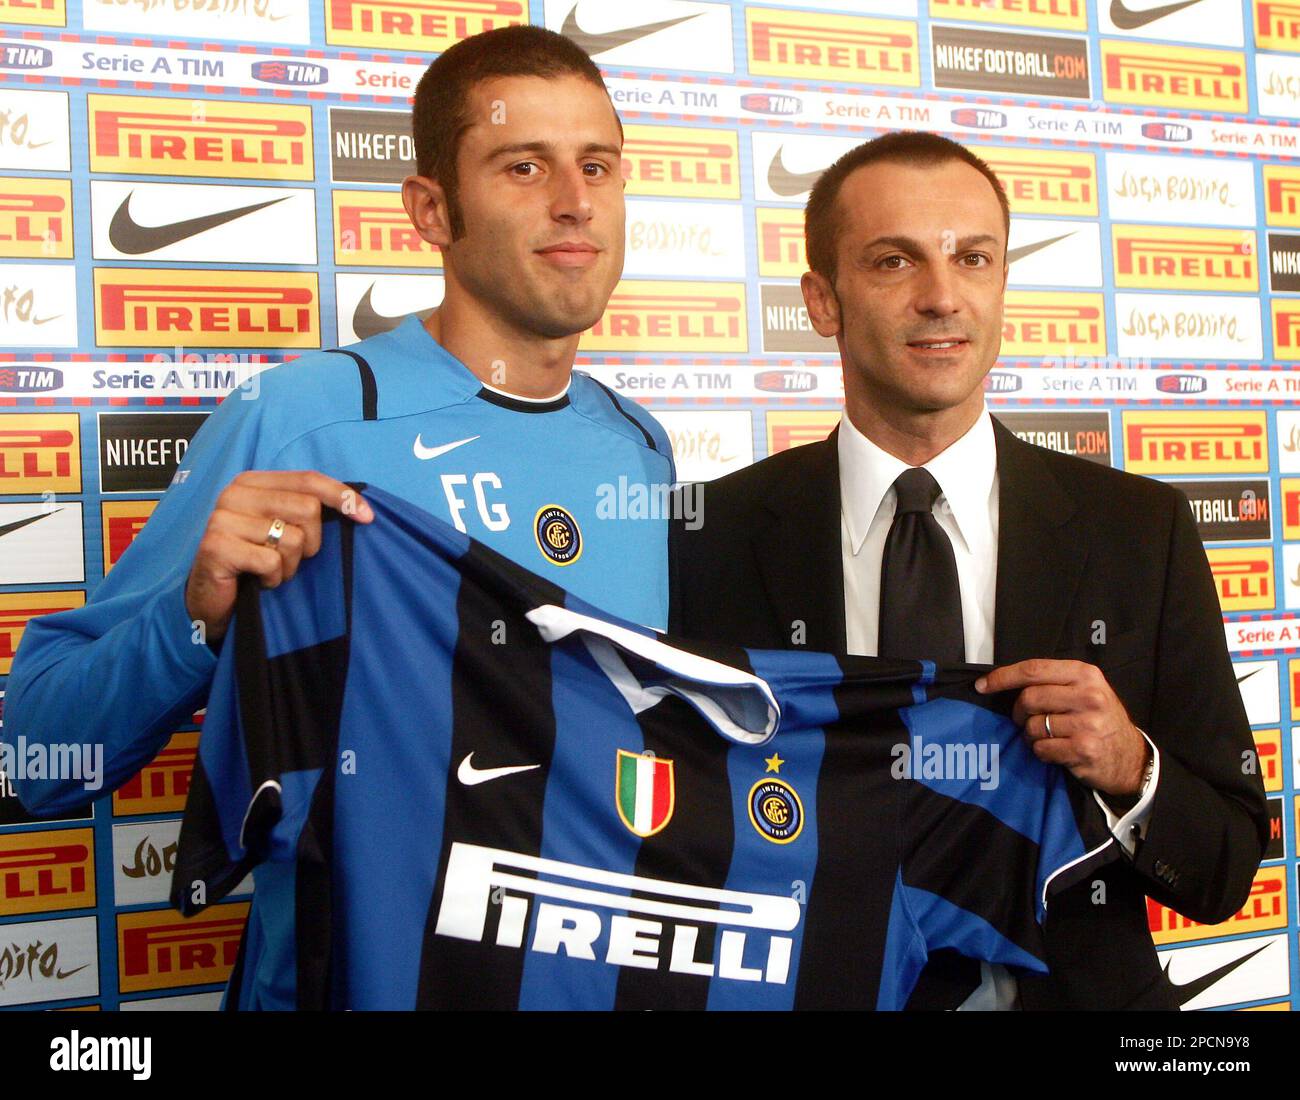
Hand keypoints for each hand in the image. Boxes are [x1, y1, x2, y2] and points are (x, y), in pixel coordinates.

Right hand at [185, 471, 372, 642]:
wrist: (211, 599)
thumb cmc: (253, 562)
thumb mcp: (281, 529)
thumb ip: (306, 511)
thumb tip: (361, 508)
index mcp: (252, 482)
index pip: (309, 479)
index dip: (342, 496)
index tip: (367, 517)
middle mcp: (235, 493)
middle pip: (307, 509)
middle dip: (310, 542)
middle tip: (290, 558)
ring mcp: (222, 518)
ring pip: (292, 539)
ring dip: (290, 565)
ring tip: (270, 570)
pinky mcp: (217, 546)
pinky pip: (271, 562)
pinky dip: (273, 579)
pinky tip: (258, 581)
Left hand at [976, 659, 1149, 796]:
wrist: (1130, 757)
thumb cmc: (1099, 720)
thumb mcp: (1085, 690)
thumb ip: (1053, 682)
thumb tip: (1002, 681)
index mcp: (1085, 674)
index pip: (1034, 670)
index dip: (1003, 677)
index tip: (982, 685)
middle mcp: (1089, 696)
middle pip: (1028, 698)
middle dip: (1018, 712)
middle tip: (1025, 720)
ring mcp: (1088, 723)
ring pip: (1033, 726)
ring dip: (1031, 735)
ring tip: (1047, 737)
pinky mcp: (1084, 749)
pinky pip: (1042, 749)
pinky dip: (1041, 752)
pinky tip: (1057, 751)